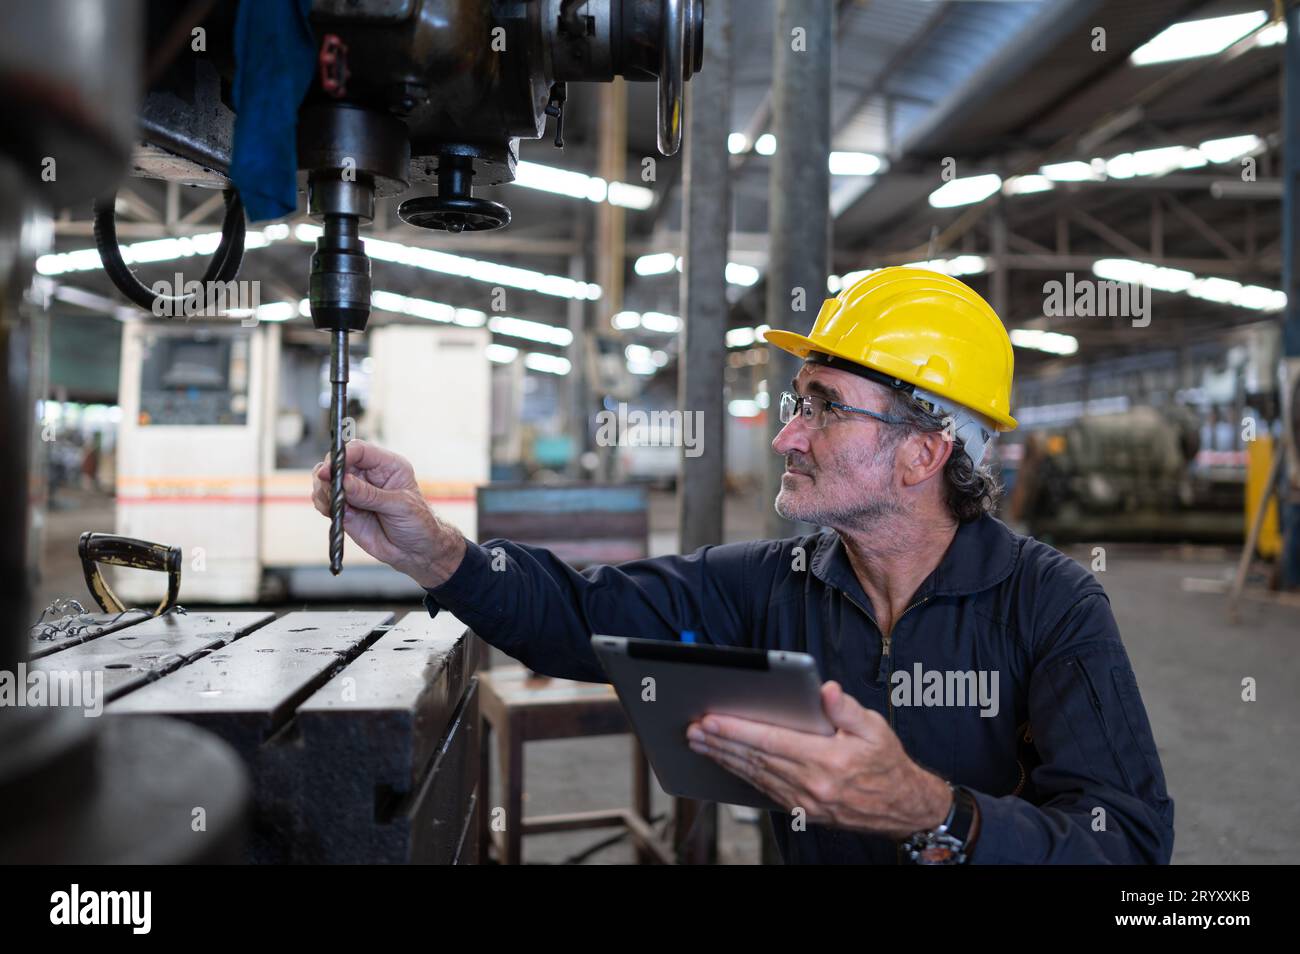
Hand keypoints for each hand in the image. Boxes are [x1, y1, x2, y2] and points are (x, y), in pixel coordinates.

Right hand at [310, 439, 465, 587]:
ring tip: (333, 505)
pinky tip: (332, 513)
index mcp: (387, 465)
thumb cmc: (417, 524)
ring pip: (326, 479)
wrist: (415, 551)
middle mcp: (368, 474)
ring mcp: (354, 491)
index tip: (330, 469)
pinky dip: (322, 504)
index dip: (342, 455)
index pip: (359, 450)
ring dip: (323, 489)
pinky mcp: (345, 508)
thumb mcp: (400, 506)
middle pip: (337, 462)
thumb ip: (370, 494)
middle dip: (328, 473)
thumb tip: (344, 482)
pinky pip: (325, 500)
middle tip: (329, 490)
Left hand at [686, 680, 952, 838]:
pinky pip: (765, 790)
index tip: (711, 720)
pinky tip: (726, 763)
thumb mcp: (875, 729)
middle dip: (720, 743)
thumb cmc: (887, 763)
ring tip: (699, 743)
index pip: (771, 742)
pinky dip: (742, 775)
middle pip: (755, 759)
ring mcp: (805, 801)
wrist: (903, 808)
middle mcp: (812, 784)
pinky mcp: (803, 810)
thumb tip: (825, 690)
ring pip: (755, 775)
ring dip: (724, 759)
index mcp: (828, 760)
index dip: (737, 730)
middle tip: (692, 729)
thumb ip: (846, 709)